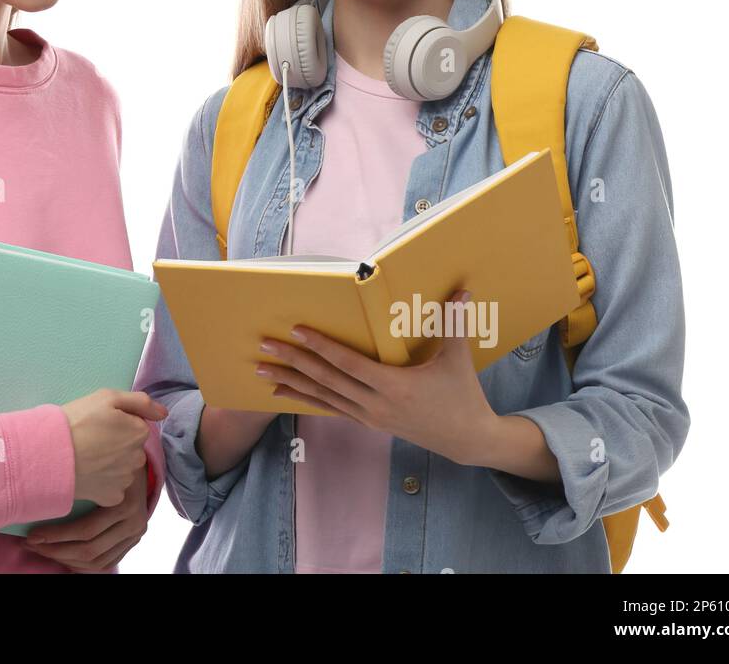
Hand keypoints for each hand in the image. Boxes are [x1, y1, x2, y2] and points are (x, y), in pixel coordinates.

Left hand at [22, 464, 149, 572]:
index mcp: (125, 503)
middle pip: (90, 549)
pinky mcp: (133, 541)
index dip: (56, 536)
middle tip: (31, 544)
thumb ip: (79, 480)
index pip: (86, 530)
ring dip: (65, 560)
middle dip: (55, 550)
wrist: (142, 464)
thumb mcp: (99, 465)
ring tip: (43, 550)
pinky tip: (64, 559)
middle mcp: (134, 523)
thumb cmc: (113, 459)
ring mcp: (135, 535)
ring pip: (96, 562)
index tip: (31, 535)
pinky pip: (106, 563)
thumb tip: (39, 491)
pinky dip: (83, 566)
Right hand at [61, 389, 165, 506]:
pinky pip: (113, 488)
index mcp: (140, 432)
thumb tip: (163, 413)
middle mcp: (138, 458)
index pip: (136, 426)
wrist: (51, 454)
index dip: (118, 424)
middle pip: (131, 448)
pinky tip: (89, 474)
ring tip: (88, 457)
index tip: (100, 424)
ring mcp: (126, 480)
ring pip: (123, 468)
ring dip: (111, 464)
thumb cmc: (79, 421)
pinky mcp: (113, 497)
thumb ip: (140, 402)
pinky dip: (104, 482)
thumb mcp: (108, 397)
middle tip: (93, 440)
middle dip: (117, 444)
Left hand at [255, 290, 497, 465]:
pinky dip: (306, 399)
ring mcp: (369, 417)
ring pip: (322, 397)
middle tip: (264, 346)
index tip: (297, 330)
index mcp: (394, 386)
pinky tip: (284, 393)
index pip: (348, 364)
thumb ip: (454, 323)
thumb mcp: (458, 359)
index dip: (321, 347)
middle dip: (293, 362)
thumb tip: (462, 290)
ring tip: (262, 371)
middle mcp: (375, 405)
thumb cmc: (462, 395)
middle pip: (326, 380)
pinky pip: (330, 409)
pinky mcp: (367, 423)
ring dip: (291, 383)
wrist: (465, 439)